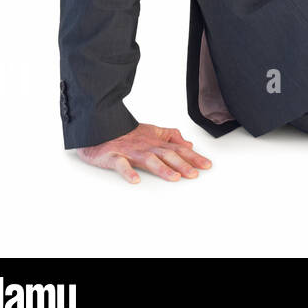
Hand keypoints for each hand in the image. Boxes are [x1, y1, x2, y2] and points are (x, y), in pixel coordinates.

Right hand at [75, 124, 211, 183]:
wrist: (100, 127)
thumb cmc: (127, 132)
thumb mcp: (153, 131)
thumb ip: (171, 136)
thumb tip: (188, 144)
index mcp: (156, 142)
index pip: (178, 150)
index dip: (193, 157)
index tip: (207, 165)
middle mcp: (146, 147)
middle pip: (167, 155)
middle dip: (183, 164)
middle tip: (195, 174)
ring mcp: (130, 151)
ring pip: (149, 160)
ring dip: (162, 169)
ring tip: (174, 177)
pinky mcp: (113, 157)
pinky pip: (121, 165)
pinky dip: (128, 172)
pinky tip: (135, 180)